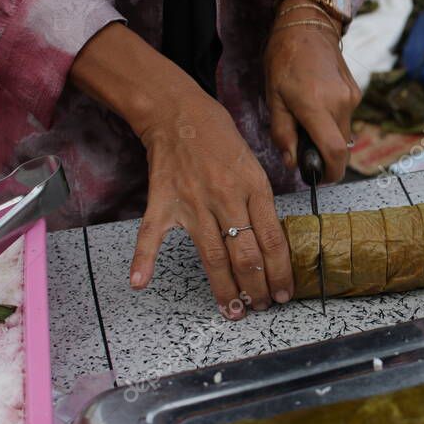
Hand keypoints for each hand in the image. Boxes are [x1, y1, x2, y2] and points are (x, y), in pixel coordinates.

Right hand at [71, 23, 292, 319]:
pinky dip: (143, 259)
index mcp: (254, 188)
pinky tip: (139, 283)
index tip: (284, 293)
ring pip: (213, 256)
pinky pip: (152, 236)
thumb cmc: (221, 140)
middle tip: (261, 307)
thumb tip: (272, 244)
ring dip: (225, 289)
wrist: (179, 113)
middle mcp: (226, 198)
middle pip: (246, 255)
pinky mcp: (163, 202)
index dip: (281, 272)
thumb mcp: (254, 166)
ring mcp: (194, 202)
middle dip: (257, 288)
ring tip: (233, 311)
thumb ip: (261, 204)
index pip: (273, 240)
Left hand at [265, 0, 361, 182]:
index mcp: (316, 106)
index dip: (330, 173)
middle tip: (303, 146)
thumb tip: (292, 162)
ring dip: (327, 135)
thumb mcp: (273, 97)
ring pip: (343, 133)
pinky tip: (317, 102)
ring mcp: (351, 98)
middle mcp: (340, 104)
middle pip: (340, 146)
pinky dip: (332, 120)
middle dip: (324, 154)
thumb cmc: (284, 59)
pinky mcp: (356, 92)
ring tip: (306, 117)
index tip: (320, 178)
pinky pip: (345, 117)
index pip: (334, 152)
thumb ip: (283, 133)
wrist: (308, 25)